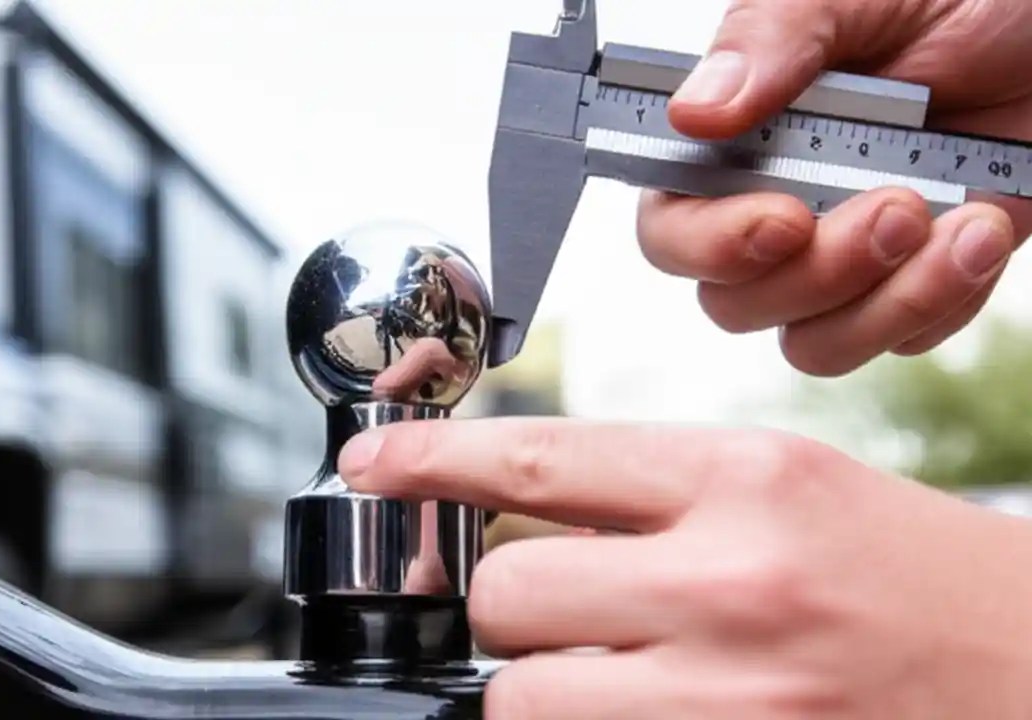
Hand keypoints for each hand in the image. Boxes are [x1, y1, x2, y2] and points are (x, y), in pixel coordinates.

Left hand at [338, 418, 1031, 717]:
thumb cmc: (913, 578)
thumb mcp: (789, 488)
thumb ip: (651, 497)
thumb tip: (520, 514)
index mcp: (747, 481)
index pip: (540, 457)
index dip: (433, 459)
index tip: (374, 466)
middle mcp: (733, 583)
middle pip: (507, 592)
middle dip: (515, 607)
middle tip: (572, 611)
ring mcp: (733, 699)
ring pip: (526, 697)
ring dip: (545, 686)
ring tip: (618, 675)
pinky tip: (649, 707)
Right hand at [638, 0, 1031, 375]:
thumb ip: (768, 39)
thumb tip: (693, 111)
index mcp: (737, 140)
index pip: (670, 227)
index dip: (707, 246)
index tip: (784, 220)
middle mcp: (773, 205)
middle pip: (734, 304)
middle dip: (818, 274)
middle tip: (899, 205)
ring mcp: (841, 252)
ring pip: (815, 343)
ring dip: (890, 300)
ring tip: (963, 222)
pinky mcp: (913, 280)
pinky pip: (906, 338)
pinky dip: (948, 296)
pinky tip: (985, 225)